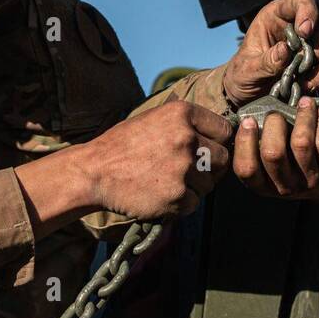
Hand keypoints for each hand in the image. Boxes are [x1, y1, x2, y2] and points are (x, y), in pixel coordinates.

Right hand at [76, 100, 231, 219]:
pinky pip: (194, 203)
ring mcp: (182, 168)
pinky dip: (181, 204)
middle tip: (190, 171)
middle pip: (223, 158)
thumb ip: (185, 122)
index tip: (208, 149)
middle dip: (210, 167)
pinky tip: (161, 194)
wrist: (94, 172)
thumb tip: (221, 130)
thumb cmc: (123, 145)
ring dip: (195, 187)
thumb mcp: (153, 118)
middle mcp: (186, 138)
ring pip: (209, 184)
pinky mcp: (176, 196)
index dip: (217, 142)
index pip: (224, 129)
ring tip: (168, 181)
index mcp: (181, 113)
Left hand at [221, 0, 318, 105]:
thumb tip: (285, 50)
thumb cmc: (243, 76)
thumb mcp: (246, 70)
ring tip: (310, 87)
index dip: (308, 10)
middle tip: (306, 67)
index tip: (304, 32)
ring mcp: (317, 48)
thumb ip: (263, 62)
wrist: (248, 98)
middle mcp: (302, 29)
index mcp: (278, 17)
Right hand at [232, 96, 318, 203]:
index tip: (248, 120)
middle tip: (276, 113)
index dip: (244, 142)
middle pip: (273, 154)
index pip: (246, 169)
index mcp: (264, 185)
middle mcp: (285, 186)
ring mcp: (309, 180)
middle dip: (273, 125)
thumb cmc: (295, 166)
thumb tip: (248, 117)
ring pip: (301, 144)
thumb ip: (260, 147)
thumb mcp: (273, 166)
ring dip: (302, 117)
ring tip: (304, 102)